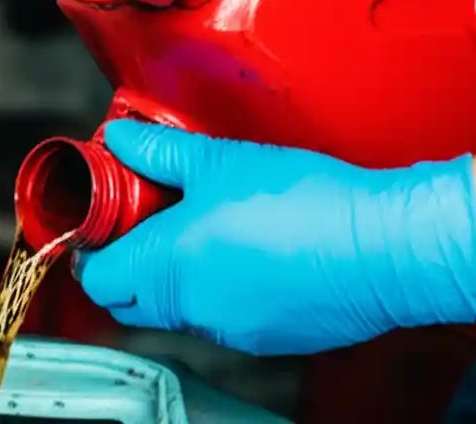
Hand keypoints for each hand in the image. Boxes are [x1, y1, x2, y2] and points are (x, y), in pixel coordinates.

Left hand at [75, 120, 475, 355]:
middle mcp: (191, 310)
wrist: (381, 246)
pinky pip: (224, 318)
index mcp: (165, 268)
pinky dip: (222, 290)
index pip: (97, 279)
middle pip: (132, 300)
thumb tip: (122, 136)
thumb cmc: (303, 201)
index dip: (93, 248)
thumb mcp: (219, 160)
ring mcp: (230, 329)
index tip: (107, 219)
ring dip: (177, 277)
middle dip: (129, 264)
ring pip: (180, 309)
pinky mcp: (270, 337)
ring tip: (207, 228)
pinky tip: (251, 251)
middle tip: (150, 220)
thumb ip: (160, 151)